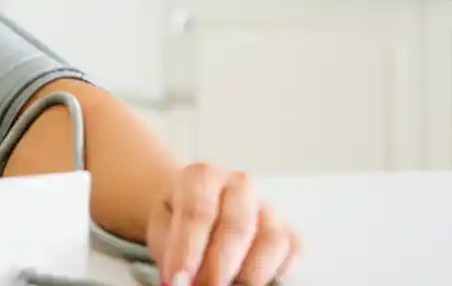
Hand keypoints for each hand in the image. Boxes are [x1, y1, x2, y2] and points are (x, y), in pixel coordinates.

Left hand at [146, 163, 299, 285]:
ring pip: (271, 241)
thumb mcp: (161, 227)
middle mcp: (240, 185)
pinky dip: (275, 273)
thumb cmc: (176, 220)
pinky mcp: (287, 230)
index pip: (198, 210)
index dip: (188, 249)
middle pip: (237, 227)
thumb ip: (170, 249)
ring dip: (248, 275)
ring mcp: (267, 206)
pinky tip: (251, 282)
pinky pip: (291, 252)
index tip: (177, 279)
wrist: (195, 211)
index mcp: (203, 176)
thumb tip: (181, 280)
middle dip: (218, 268)